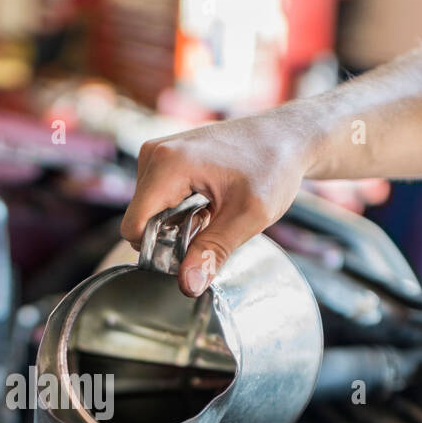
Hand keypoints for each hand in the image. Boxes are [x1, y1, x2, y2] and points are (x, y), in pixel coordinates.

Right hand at [121, 110, 315, 296]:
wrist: (288, 137)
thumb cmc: (274, 167)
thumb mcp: (248, 216)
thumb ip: (213, 251)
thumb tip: (187, 285)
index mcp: (168, 164)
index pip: (133, 226)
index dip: (157, 249)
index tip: (190, 252)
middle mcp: (154, 153)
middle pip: (140, 218)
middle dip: (168, 235)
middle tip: (210, 230)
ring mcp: (158, 152)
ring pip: (148, 209)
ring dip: (174, 223)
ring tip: (211, 214)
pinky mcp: (165, 155)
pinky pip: (157, 196)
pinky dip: (178, 208)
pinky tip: (206, 204)